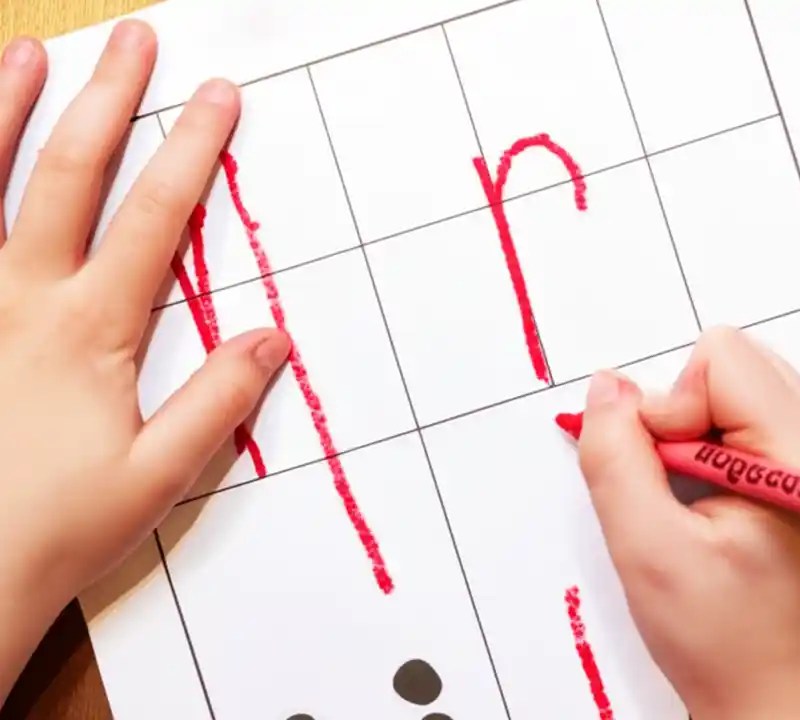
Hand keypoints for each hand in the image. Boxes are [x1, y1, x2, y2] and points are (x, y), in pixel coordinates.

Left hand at [0, 22, 288, 701]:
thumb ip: (216, 403)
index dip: (191, 151)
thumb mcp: (156, 476)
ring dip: (6, 113)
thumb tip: (272, 338)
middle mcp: (20, 300)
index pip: (152, 218)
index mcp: (87, 331)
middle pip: (69, 175)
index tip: (217, 98)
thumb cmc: (53, 525)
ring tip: (25, 56)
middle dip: (108, 101)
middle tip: (135, 41)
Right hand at [576, 327, 799, 719]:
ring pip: (744, 385)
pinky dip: (724, 447)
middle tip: (684, 491)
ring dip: (704, 434)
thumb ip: (616, 455)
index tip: (666, 476)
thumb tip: (609, 386)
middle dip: (688, 417)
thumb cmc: (729, 644)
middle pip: (736, 363)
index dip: (669, 408)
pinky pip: (760, 416)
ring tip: (706, 504)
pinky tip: (724, 506)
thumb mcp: (649, 551)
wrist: (782, 703)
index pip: (721, 357)